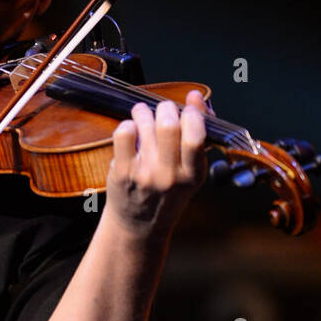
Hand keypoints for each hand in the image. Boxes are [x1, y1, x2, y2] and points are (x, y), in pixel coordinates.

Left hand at [104, 90, 209, 240]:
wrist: (139, 224)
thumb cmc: (168, 191)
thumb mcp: (191, 168)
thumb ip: (198, 131)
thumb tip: (195, 95)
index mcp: (192, 174)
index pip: (196, 135)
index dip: (192, 113)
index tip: (187, 109)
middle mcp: (169, 176)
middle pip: (169, 125)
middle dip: (166, 108)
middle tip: (163, 110)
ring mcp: (144, 175)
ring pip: (145, 124)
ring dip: (144, 112)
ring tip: (142, 114)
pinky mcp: (122, 173)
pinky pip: (124, 134)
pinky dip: (127, 124)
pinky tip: (130, 130)